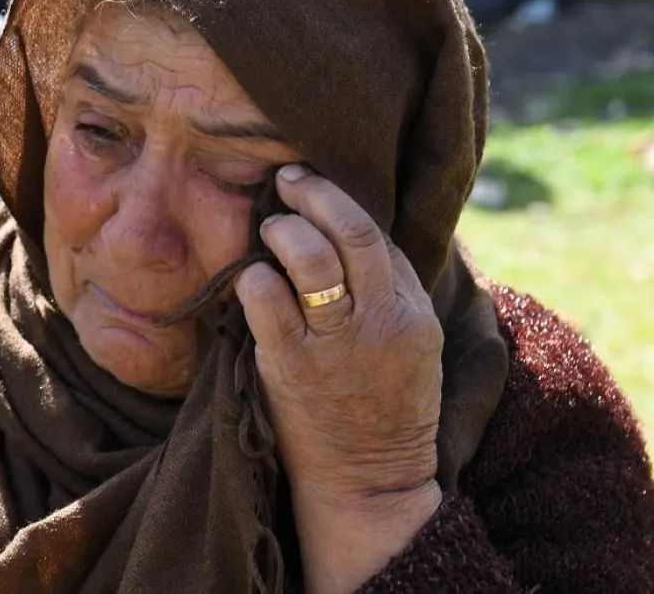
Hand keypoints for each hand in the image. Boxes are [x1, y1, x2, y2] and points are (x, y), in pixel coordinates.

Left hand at [235, 164, 442, 592]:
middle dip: (315, 194)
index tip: (315, 189)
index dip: (343, 203)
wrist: (370, 483)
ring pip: (309, 257)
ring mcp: (336, 343)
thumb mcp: (413, 346)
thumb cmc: (385, 409)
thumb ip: (389, 293)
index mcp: (412, 313)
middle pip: (351, 231)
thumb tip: (355, 237)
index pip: (380, 238)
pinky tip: (248, 276)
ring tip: (270, 227)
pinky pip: (267, 300)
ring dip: (283, 229)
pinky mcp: (292, 365)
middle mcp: (380, 320)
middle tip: (288, 179)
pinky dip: (253, 276)